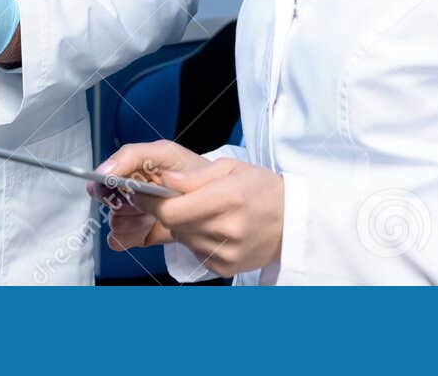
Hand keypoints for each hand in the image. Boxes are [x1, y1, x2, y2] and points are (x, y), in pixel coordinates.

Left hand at [97, 141, 283, 275]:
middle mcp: (226, 229)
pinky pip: (195, 251)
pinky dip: (196, 239)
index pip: (171, 209)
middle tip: (174, 198)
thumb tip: (165, 181)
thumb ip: (194, 176)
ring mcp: (225, 253)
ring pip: (182, 237)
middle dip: (167, 210)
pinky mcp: (224, 268)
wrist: (293, 222)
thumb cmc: (263, 189)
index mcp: (227, 198)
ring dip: (183, 225)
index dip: (151, 201)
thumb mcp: (232, 168)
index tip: (143, 192)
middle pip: (173, 224)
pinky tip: (214, 229)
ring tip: (203, 212)